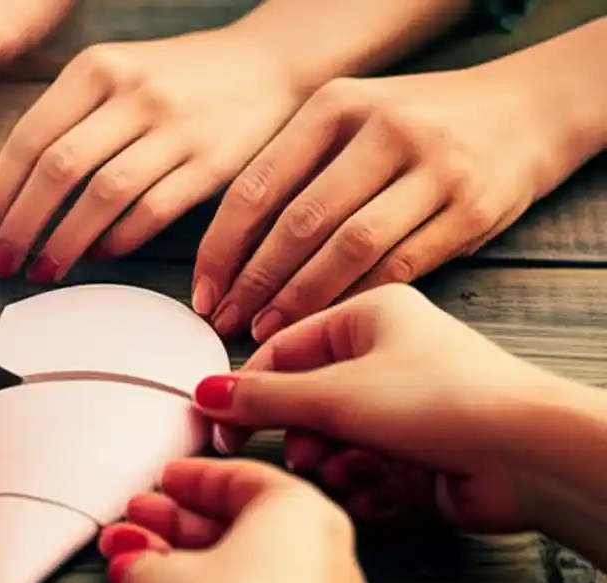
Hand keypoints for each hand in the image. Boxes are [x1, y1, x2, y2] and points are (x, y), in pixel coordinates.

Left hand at [0, 28, 305, 281]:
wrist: (270, 64)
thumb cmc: (178, 79)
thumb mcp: (117, 73)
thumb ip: (69, 119)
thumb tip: (14, 192)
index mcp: (98, 68)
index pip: (29, 137)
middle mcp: (134, 93)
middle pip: (58, 170)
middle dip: (21, 225)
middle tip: (2, 263)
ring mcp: (176, 128)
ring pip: (102, 196)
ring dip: (64, 242)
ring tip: (43, 270)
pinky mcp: (213, 163)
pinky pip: (152, 212)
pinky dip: (118, 241)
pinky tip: (98, 256)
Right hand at [99, 459, 373, 582]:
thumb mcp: (161, 580)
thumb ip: (142, 560)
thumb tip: (136, 566)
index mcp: (299, 511)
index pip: (239, 476)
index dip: (191, 478)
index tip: (164, 480)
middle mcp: (321, 552)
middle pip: (239, 523)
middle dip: (176, 525)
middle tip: (135, 523)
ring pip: (243, 569)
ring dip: (185, 566)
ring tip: (134, 567)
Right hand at [189, 283, 569, 532]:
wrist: (527, 455)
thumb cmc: (450, 401)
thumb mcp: (335, 392)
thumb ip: (263, 398)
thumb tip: (209, 395)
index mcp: (371, 317)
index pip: (285, 348)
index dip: (249, 388)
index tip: (221, 424)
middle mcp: (389, 358)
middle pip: (309, 401)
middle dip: (301, 435)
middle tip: (297, 454)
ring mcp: (405, 409)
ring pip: (335, 443)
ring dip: (334, 465)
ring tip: (348, 471)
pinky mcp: (420, 456)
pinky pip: (366, 474)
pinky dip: (365, 488)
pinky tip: (378, 490)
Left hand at [196, 64, 593, 340]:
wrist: (524, 108)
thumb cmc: (411, 126)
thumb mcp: (348, 122)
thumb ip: (292, 171)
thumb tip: (225, 257)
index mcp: (336, 105)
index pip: (257, 186)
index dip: (223, 248)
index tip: (205, 293)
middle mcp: (384, 129)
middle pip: (299, 222)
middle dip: (255, 283)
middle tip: (228, 322)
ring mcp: (434, 168)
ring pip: (349, 249)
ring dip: (301, 299)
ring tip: (269, 331)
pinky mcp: (471, 208)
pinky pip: (400, 267)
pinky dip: (356, 300)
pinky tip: (328, 326)